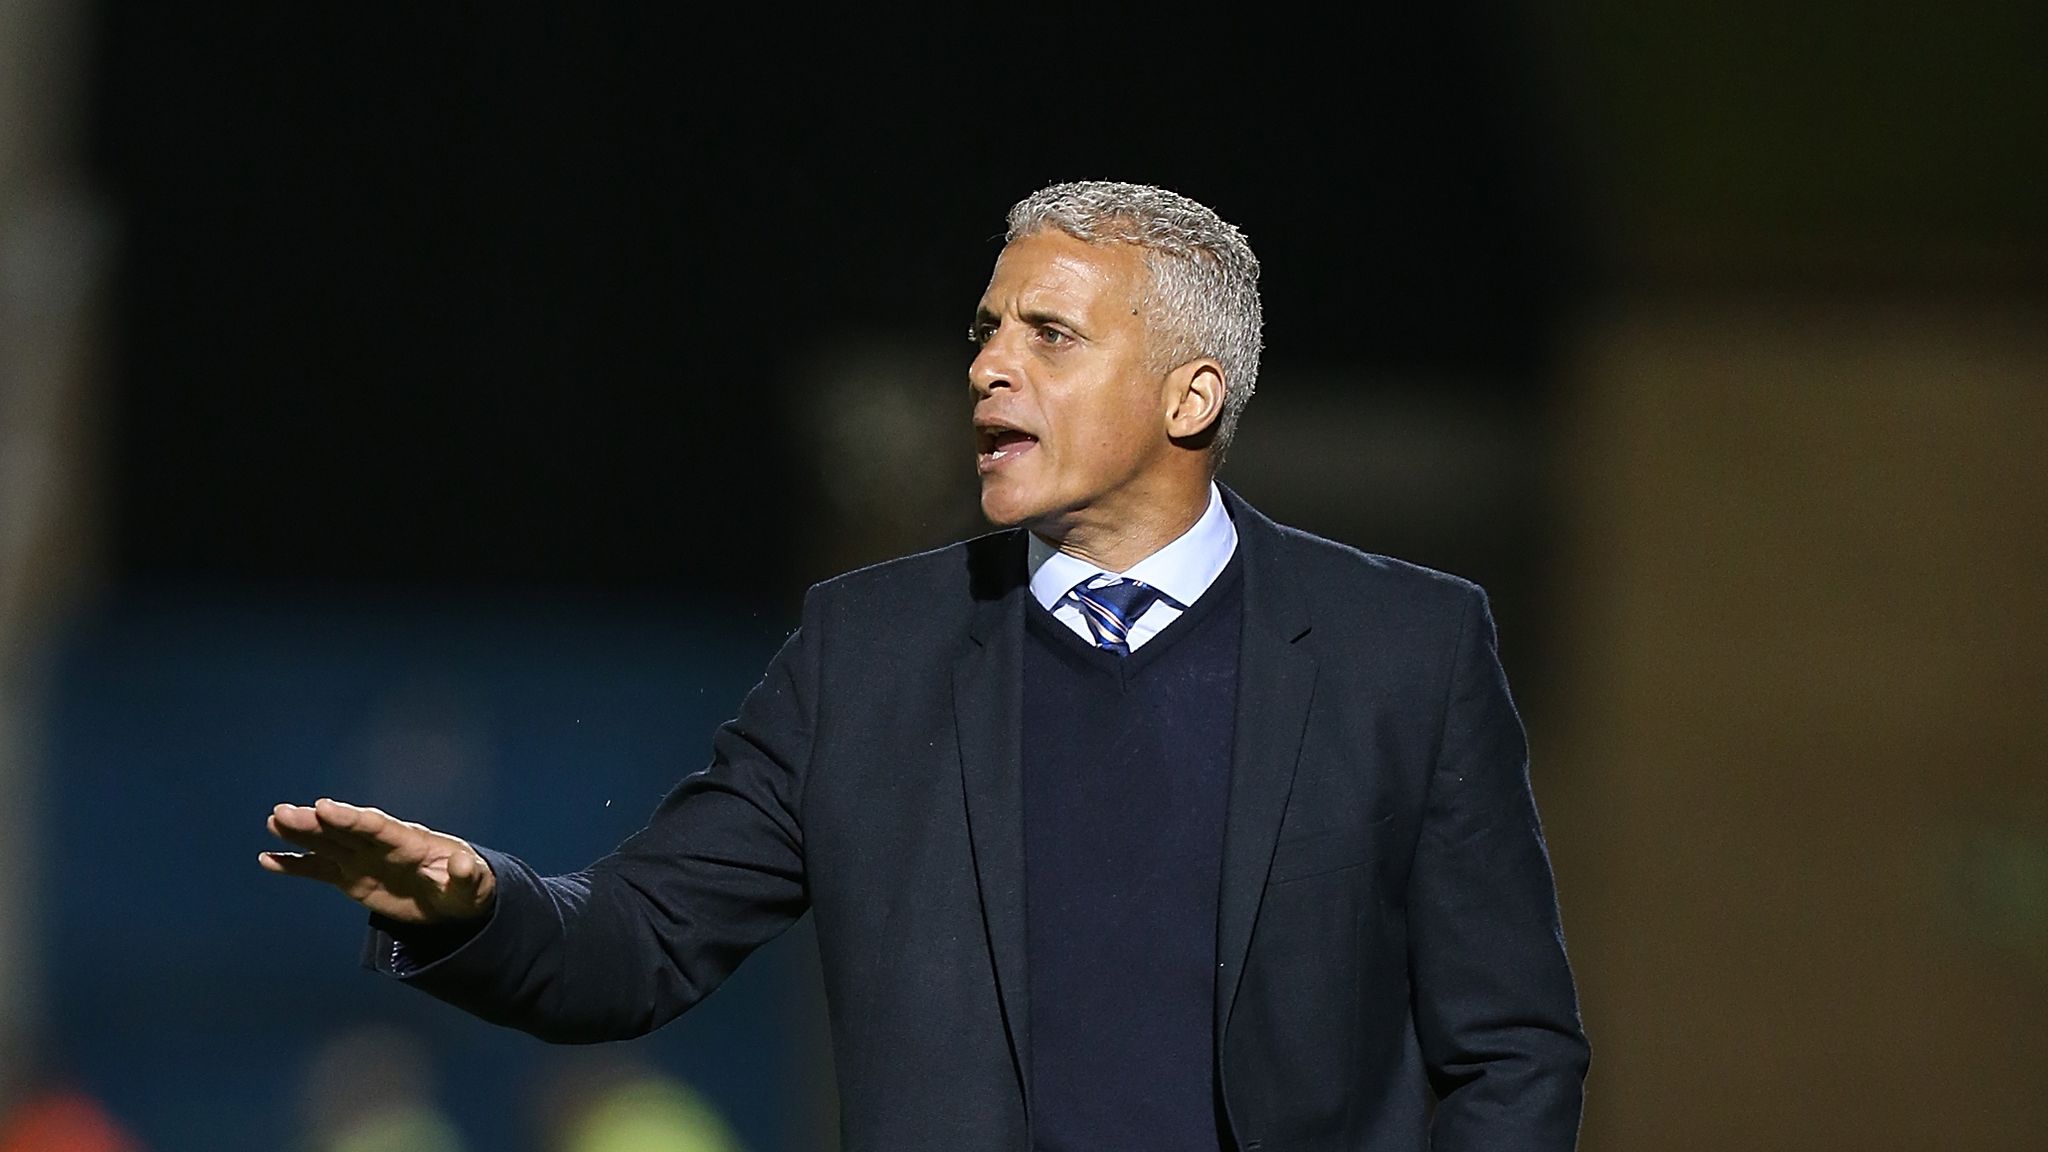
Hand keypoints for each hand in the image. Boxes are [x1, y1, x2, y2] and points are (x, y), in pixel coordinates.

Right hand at [259, 798, 496, 924]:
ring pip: (327, 843)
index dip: (350, 818)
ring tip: (273, 821)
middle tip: (284, 812)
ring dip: (301, 834)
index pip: (377, 827)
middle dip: (316, 822)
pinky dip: (295, 866)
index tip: (324, 808)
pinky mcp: (352, 878)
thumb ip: (467, 875)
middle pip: (345, 831)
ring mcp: (364, 860)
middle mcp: (381, 846)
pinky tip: (268, 859)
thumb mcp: (474, 886)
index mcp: (410, 842)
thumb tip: (464, 863)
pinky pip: (319, 870)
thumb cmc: (467, 889)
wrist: (455, 900)